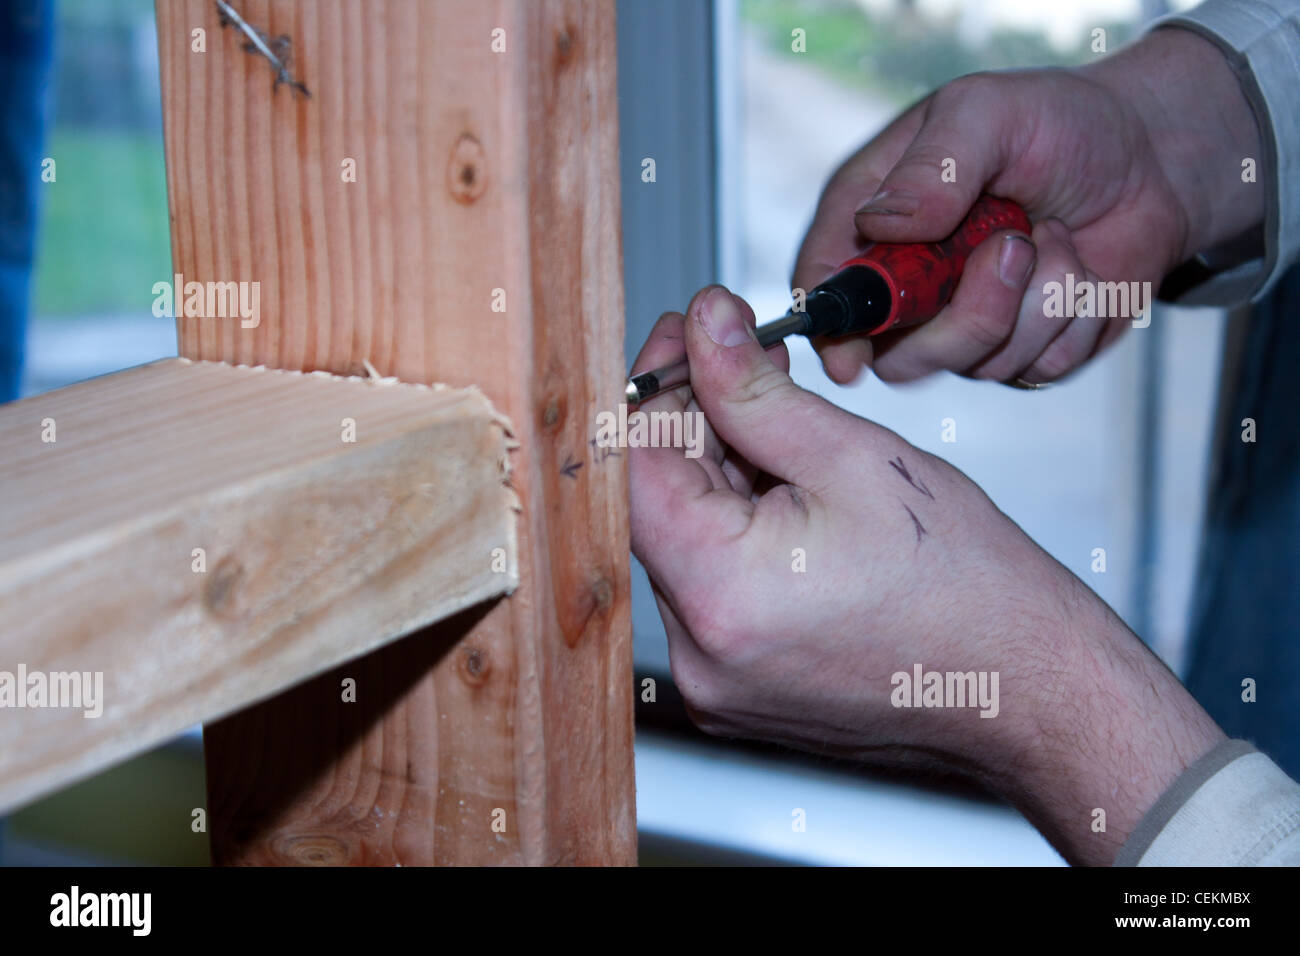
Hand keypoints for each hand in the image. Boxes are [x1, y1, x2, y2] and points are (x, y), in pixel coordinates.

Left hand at [629, 285, 1224, 863]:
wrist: (1028, 687)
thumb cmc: (969, 589)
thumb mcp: (855, 457)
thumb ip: (755, 389)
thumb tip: (703, 328)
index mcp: (722, 595)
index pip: (636, 467)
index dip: (655, 391)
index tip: (684, 339)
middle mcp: (703, 654)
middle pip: (660, 506)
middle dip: (697, 425)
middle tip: (743, 364)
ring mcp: (719, 679)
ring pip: (688, 543)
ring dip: (721, 475)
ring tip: (786, 430)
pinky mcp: (740, 687)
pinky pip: (714, 588)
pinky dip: (739, 530)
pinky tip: (787, 491)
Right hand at [794, 28, 1262, 384]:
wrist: (1153, 159)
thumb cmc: (1059, 125)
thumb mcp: (988, 113)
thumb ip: (934, 166)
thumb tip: (884, 225)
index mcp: (876, 222)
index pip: (824, 289)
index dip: (831, 329)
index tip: (852, 357)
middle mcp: (910, 286)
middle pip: (897, 355)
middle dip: (966, 314)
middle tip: (1014, 246)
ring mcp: (962, 326)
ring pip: (975, 365)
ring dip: (1036, 302)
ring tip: (1055, 238)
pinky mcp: (1019, 354)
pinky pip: (1035, 368)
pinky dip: (1072, 318)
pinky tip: (1079, 270)